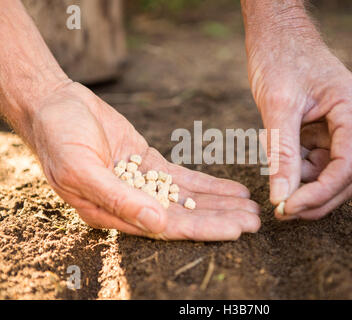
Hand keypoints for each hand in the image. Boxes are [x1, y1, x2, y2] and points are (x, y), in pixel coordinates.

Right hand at [28, 82, 259, 239]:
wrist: (54, 104)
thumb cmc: (58, 137)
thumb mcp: (80, 168)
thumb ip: (116, 198)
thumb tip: (155, 224)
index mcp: (112, 213)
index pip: (165, 228)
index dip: (202, 229)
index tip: (235, 230)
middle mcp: (130, 203)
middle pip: (184, 216)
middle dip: (219, 219)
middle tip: (254, 221)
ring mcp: (142, 183)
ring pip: (188, 198)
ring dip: (219, 203)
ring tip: (250, 207)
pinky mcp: (149, 162)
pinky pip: (183, 177)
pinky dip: (208, 184)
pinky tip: (231, 189)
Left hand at [245, 15, 351, 219]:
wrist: (274, 35)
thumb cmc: (279, 59)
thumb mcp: (277, 106)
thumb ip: (282, 153)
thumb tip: (282, 198)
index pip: (349, 166)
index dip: (321, 193)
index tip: (290, 207)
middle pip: (346, 177)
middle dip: (316, 198)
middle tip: (283, 211)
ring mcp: (338, 128)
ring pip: (330, 174)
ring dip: (305, 187)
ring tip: (277, 182)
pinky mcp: (322, 131)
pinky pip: (315, 162)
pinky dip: (297, 171)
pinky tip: (278, 162)